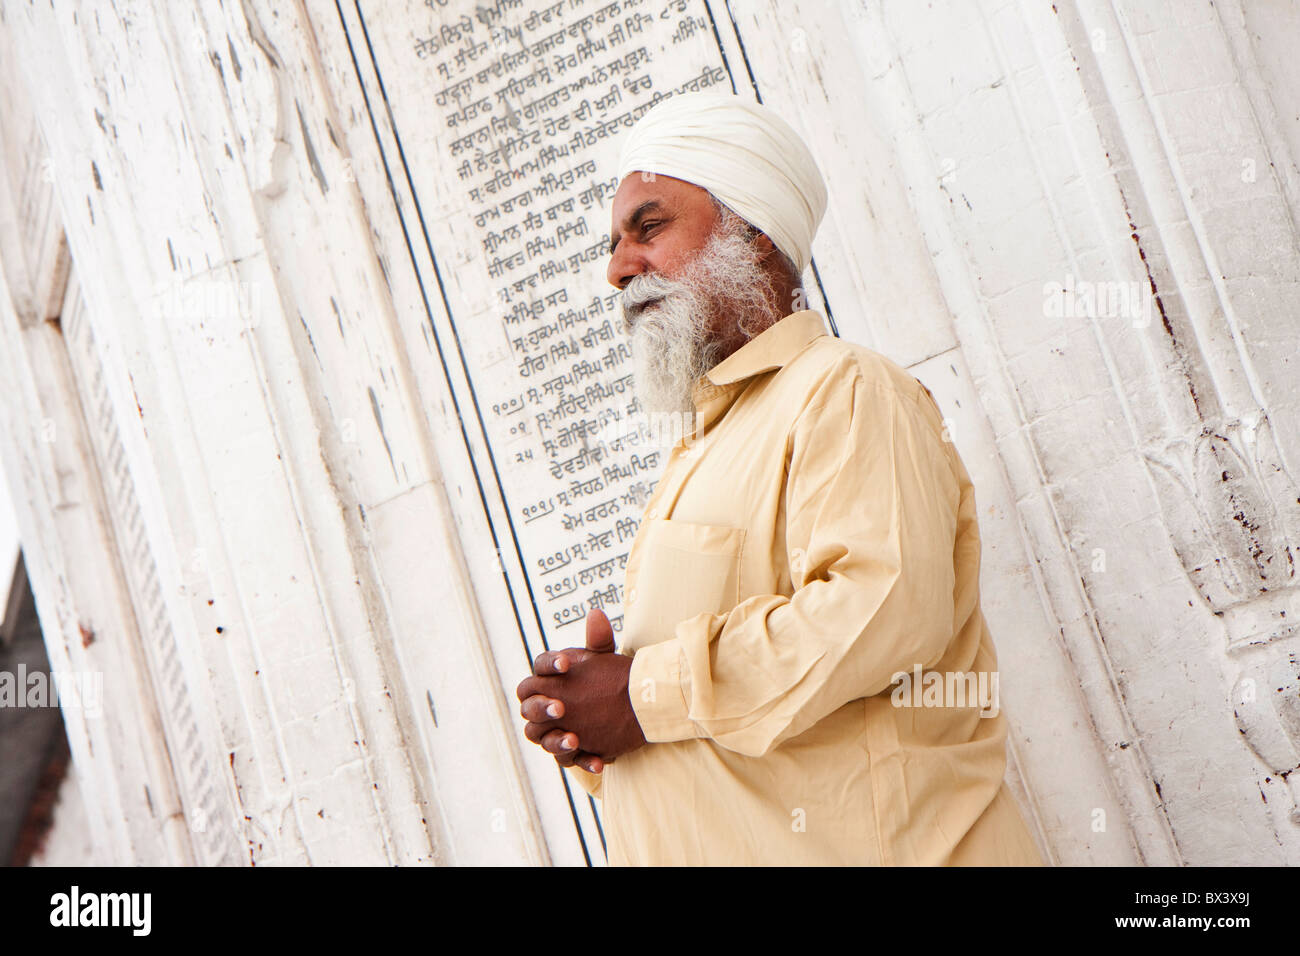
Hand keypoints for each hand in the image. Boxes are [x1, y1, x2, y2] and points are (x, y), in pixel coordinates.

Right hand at [516, 608, 646, 770]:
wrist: (625, 706)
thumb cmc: (604, 680)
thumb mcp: (604, 662)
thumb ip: (599, 641)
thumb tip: (596, 614)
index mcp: (549, 678)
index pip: (539, 669)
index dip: (548, 666)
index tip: (566, 664)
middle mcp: (542, 704)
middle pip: (528, 707)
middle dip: (541, 708)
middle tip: (560, 707)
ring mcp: (552, 729)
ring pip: (540, 737)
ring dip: (556, 740)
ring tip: (575, 738)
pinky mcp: (569, 751)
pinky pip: (569, 760)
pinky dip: (585, 761)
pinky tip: (602, 762)